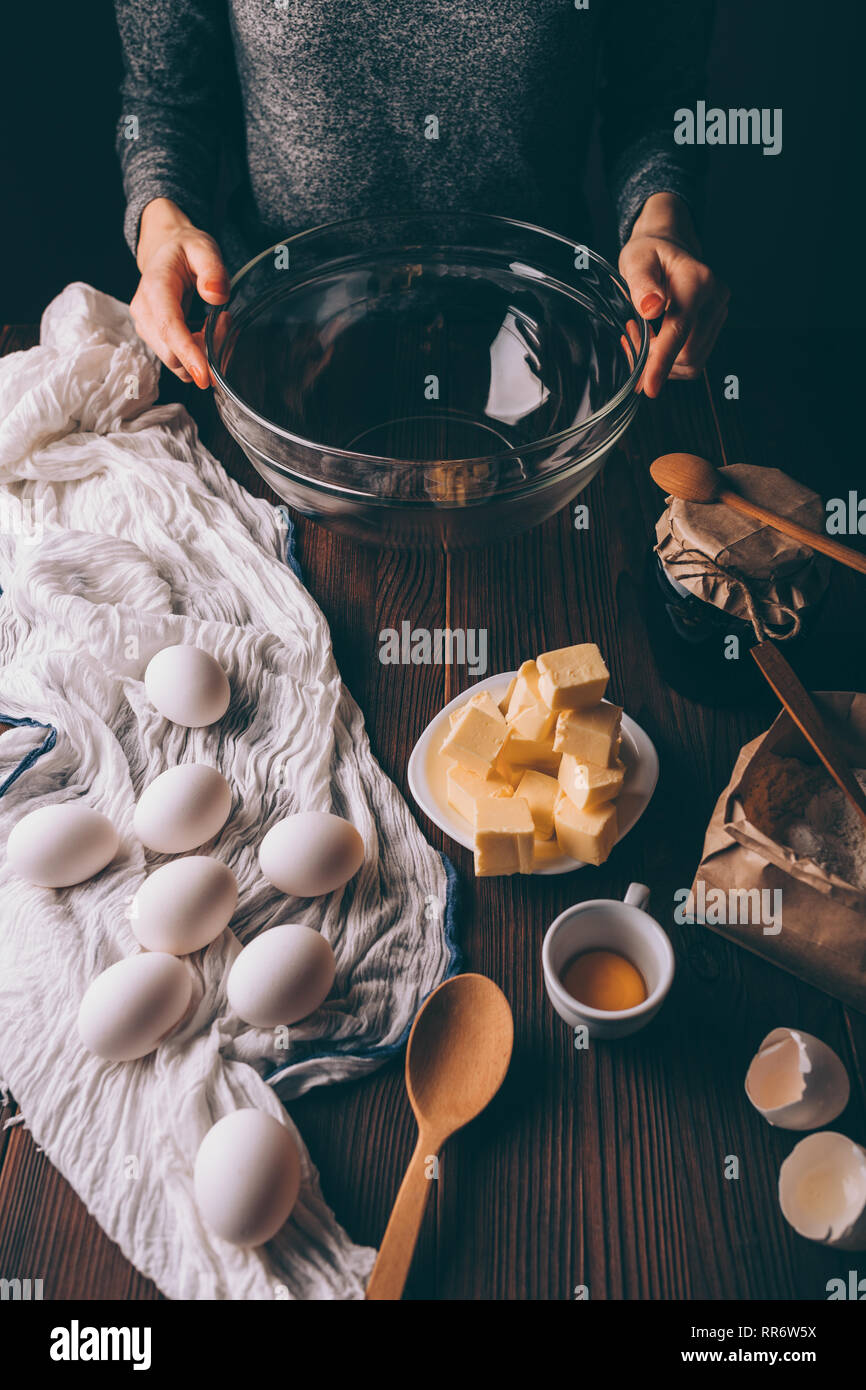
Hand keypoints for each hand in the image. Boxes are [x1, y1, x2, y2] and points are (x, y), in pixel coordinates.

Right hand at [130, 198, 228, 387]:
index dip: (188, 355)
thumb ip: (212, 269)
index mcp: (155, 287)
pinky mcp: (154, 339)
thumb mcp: (203, 248)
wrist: (165, 251)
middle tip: (226, 320)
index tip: (205, 376)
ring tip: (218, 320)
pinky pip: (179, 360)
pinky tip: (208, 329)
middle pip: (174, 353)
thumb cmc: (185, 250)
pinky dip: (199, 354)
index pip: (169, 328)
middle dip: (206, 351)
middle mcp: (144, 312)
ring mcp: (146, 328)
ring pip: (177, 362)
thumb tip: (216, 294)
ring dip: (204, 352)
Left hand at [619, 192, 728, 397]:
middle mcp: (716, 299)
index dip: (662, 362)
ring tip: (641, 335)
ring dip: (661, 361)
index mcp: (698, 281)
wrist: (668, 247)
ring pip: (691, 362)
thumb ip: (641, 283)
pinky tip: (655, 341)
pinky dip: (670, 360)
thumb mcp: (636, 260)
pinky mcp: (715, 327)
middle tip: (630, 336)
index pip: (680, 331)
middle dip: (655, 358)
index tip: (649, 388)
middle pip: (687, 354)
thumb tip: (650, 308)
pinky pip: (693, 360)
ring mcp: (719, 314)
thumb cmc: (649, 253)